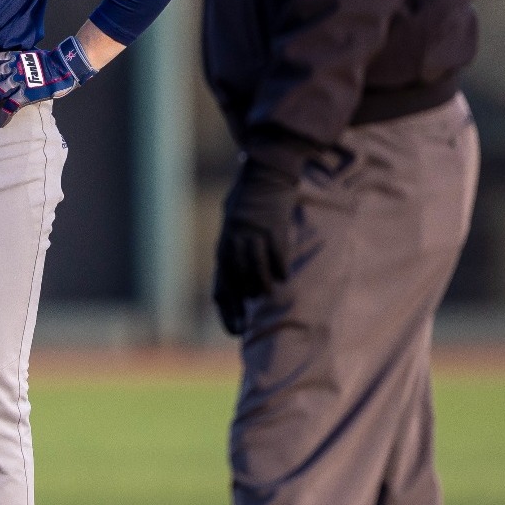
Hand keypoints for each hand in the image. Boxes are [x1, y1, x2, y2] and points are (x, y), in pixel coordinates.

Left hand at [0, 36, 97, 126]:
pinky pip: (11, 106)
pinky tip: (0, 123)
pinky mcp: (27, 94)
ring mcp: (18, 81)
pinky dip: (4, 115)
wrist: (65, 65)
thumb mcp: (26, 56)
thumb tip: (0, 68)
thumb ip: (12, 61)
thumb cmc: (47, 60)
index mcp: (9, 58)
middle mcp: (10, 69)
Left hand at [211, 132, 315, 334]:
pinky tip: (283, 278)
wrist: (262, 173)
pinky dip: (279, 267)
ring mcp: (253, 234)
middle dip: (242, 305)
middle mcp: (234, 242)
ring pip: (255, 269)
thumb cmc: (247, 203)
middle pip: (236, 281)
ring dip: (261, 287)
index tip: (235, 331)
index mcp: (223, 245)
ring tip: (267, 298)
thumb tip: (240, 283)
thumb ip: (234, 253)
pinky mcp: (272, 226)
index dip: (226, 310)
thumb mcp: (232, 227)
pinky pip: (276, 252)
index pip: (220, 285)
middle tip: (250, 325)